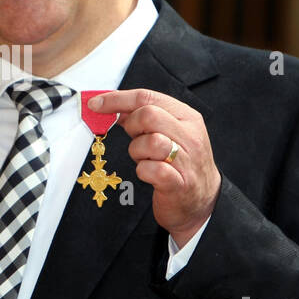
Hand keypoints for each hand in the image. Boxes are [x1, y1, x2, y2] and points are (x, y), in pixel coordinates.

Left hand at [88, 89, 220, 247]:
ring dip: (137, 151)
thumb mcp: (167, 134)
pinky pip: (151, 169)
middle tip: (134, 138)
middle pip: (148, 115)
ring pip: (151, 141)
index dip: (117, 99)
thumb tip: (113, 107)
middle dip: (131, 126)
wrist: (202, 201)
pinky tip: (148, 173)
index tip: (95, 104)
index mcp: (187, 117)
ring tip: (145, 159)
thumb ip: (144, 119)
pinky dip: (142, 170)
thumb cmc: (180, 165)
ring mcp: (187, 160)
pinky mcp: (179, 184)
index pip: (147, 97)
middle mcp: (190, 136)